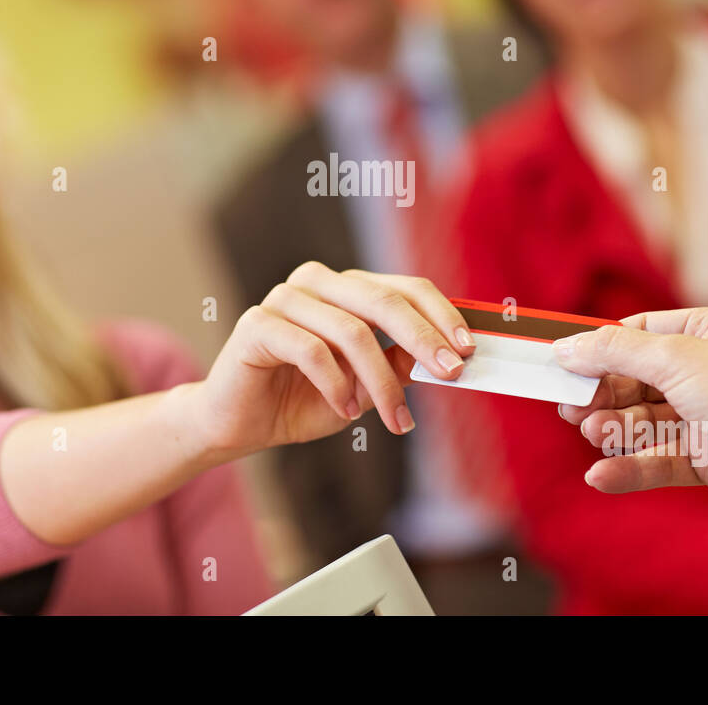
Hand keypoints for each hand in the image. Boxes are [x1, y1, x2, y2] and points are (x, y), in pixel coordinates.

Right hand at [193, 262, 474, 455]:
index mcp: (347, 289)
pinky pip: (310, 350)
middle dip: (423, 339)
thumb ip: (398, 366)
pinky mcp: (257, 324)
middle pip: (383, 301)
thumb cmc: (303, 400)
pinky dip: (336, 385)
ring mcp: (285, 298)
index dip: (440, 315)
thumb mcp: (365, 387)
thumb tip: (448, 358)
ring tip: (394, 420)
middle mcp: (317, 283)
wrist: (239, 423)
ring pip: (351, 332)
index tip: (468, 350)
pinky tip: (345, 411)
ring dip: (380, 382)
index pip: (404, 288)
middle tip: (450, 373)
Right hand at [551, 307, 707, 520]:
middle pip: (638, 380)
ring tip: (593, 432)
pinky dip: (629, 467)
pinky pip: (658, 460)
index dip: (603, 347)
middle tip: (569, 405)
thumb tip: (565, 347)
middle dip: (603, 394)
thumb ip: (614, 351)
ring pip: (644, 421)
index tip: (564, 361)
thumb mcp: (672, 357)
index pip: (643, 332)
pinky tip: (601, 474)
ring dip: (614, 428)